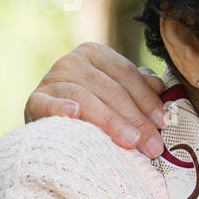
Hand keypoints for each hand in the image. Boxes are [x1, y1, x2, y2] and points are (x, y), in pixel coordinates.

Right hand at [24, 42, 167, 157]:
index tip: (164, 122)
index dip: (147, 98)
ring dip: (111, 121)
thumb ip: (137, 87)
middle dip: (136, 118)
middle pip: (111, 89)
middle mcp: (71, 61)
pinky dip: (61, 108)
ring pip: (87, 98)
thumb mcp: (116, 93)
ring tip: (131, 141)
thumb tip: (159, 87)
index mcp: (95, 53)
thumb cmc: (94, 108)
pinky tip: (75, 115)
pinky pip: (48, 104)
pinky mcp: (34, 100)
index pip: (126, 74)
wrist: (52, 126)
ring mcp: (50, 79)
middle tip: (153, 144)